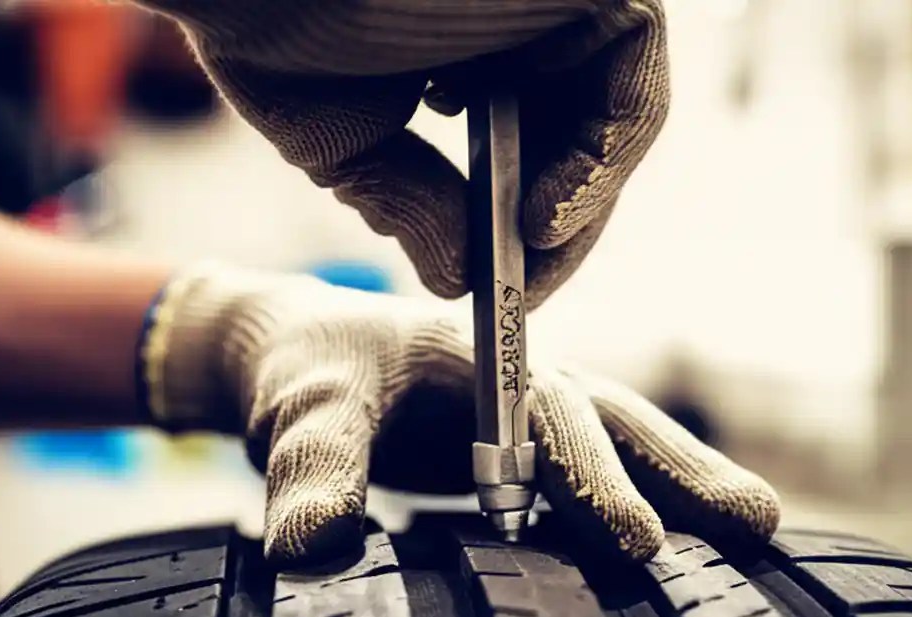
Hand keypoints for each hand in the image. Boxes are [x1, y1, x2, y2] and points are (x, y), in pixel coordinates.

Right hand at [132, 0, 669, 307]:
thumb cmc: (274, 29)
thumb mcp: (349, 143)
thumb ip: (414, 204)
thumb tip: (459, 279)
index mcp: (477, 31)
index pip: (541, 130)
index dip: (535, 211)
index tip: (511, 286)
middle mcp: (526, 7)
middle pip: (583, 125)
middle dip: (559, 220)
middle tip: (523, 293)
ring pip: (615, 110)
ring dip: (580, 202)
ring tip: (527, 265)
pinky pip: (636, 78)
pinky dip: (602, 160)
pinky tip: (542, 220)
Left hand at [142, 266, 778, 562]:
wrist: (299, 349)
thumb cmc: (303, 367)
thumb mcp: (298, 410)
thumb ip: (312, 470)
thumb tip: (317, 550)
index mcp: (480, 357)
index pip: (548, 415)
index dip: (593, 476)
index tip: (635, 540)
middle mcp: (521, 380)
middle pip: (615, 421)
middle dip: (683, 473)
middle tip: (756, 527)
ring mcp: (533, 412)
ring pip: (623, 439)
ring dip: (686, 481)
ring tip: (761, 530)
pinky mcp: (529, 448)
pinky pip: (601, 465)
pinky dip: (650, 494)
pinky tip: (689, 539)